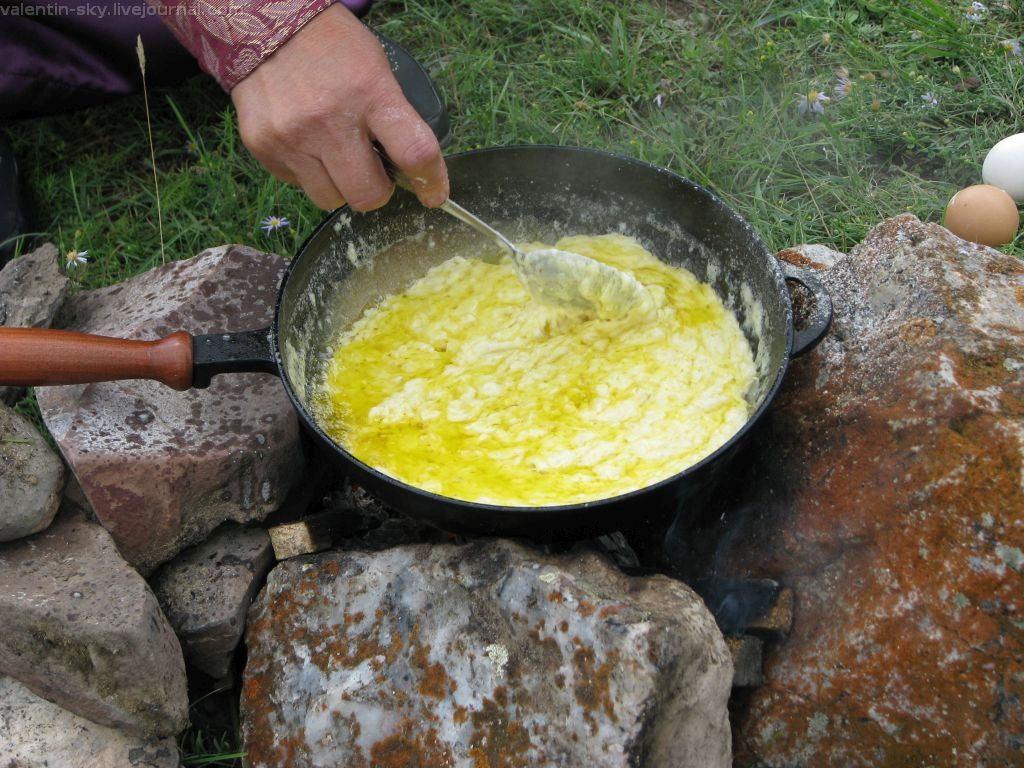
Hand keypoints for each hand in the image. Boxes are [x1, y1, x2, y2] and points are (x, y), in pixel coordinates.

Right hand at [231, 4, 448, 210]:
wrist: (267, 25)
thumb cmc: (332, 46)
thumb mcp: (376, 68)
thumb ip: (393, 117)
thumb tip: (408, 167)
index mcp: (370, 93)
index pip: (414, 153)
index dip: (431, 182)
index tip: (434, 194)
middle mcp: (329, 120)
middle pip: (368, 195)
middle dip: (378, 191)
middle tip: (375, 175)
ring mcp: (292, 137)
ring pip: (331, 200)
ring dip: (341, 187)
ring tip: (337, 157)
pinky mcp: (263, 147)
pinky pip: (299, 185)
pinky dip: (310, 174)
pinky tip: (308, 144)